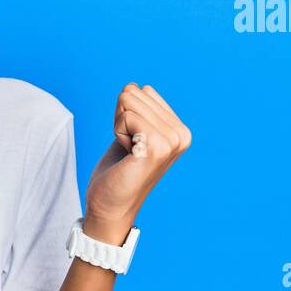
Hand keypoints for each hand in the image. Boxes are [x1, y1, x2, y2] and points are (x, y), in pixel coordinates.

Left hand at [83, 83, 190, 240]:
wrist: (109, 205)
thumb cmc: (118, 170)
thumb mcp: (132, 131)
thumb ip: (139, 108)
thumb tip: (134, 86)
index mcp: (181, 130)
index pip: (143, 90)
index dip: (125, 114)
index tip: (131, 141)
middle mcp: (182, 135)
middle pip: (134, 93)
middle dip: (121, 118)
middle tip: (127, 148)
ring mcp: (171, 142)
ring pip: (128, 102)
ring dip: (119, 126)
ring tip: (127, 152)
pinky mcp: (157, 147)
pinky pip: (125, 116)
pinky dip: (117, 132)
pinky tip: (126, 155)